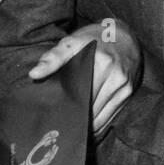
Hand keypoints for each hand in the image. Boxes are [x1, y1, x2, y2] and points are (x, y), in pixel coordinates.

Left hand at [29, 19, 141, 135]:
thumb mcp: (73, 41)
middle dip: (75, 117)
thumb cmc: (95, 39)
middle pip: (89, 107)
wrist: (126, 34)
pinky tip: (88, 128)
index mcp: (100, 61)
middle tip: (60, 125)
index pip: (78, 94)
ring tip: (72, 129)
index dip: (66, 108)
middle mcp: (114, 74)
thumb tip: (34, 74)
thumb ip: (53, 57)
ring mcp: (123, 84)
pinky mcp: (129, 91)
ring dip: (86, 124)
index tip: (54, 117)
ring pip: (100, 115)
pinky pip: (111, 115)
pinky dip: (99, 124)